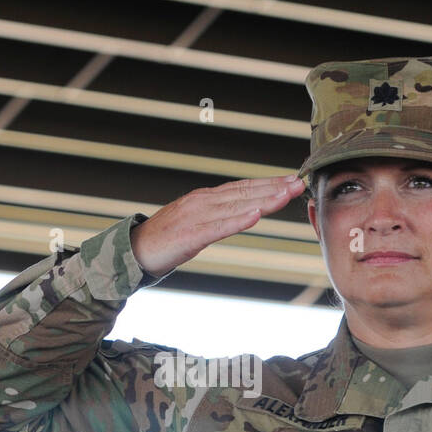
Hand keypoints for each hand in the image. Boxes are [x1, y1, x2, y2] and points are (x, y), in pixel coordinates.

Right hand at [129, 173, 305, 277]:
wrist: (132, 251)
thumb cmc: (165, 240)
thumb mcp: (196, 224)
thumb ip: (218, 217)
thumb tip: (243, 213)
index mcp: (205, 199)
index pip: (242, 188)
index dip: (268, 183)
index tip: (292, 180)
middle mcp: (203, 202)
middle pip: (244, 193)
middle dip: (273, 188)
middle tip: (299, 183)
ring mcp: (196, 217)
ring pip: (236, 206)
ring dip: (263, 199)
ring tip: (286, 195)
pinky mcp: (189, 236)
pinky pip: (217, 228)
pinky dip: (238, 220)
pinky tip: (255, 215)